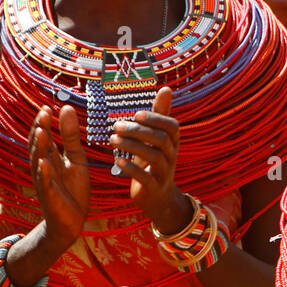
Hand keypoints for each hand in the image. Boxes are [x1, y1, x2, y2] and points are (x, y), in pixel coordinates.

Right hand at [31, 104, 89, 245]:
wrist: (72, 221)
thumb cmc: (73, 189)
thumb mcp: (76, 160)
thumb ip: (71, 137)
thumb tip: (66, 108)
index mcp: (50, 157)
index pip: (44, 136)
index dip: (44, 122)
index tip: (47, 106)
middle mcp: (44, 168)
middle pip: (38, 146)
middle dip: (40, 130)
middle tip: (43, 113)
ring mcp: (45, 182)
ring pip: (39, 162)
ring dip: (39, 147)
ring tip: (40, 131)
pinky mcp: (50, 196)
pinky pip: (46, 183)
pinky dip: (44, 173)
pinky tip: (44, 162)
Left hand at [111, 87, 186, 232]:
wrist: (159, 197)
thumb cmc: (154, 162)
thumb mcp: (158, 139)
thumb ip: (160, 116)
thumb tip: (167, 88)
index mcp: (173, 142)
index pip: (171, 126)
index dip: (156, 119)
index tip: (136, 114)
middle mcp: (172, 156)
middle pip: (160, 139)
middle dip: (138, 131)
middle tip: (116, 126)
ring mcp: (165, 172)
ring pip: (153, 156)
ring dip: (132, 146)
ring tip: (113, 140)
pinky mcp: (154, 187)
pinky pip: (145, 177)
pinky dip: (131, 168)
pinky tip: (117, 160)